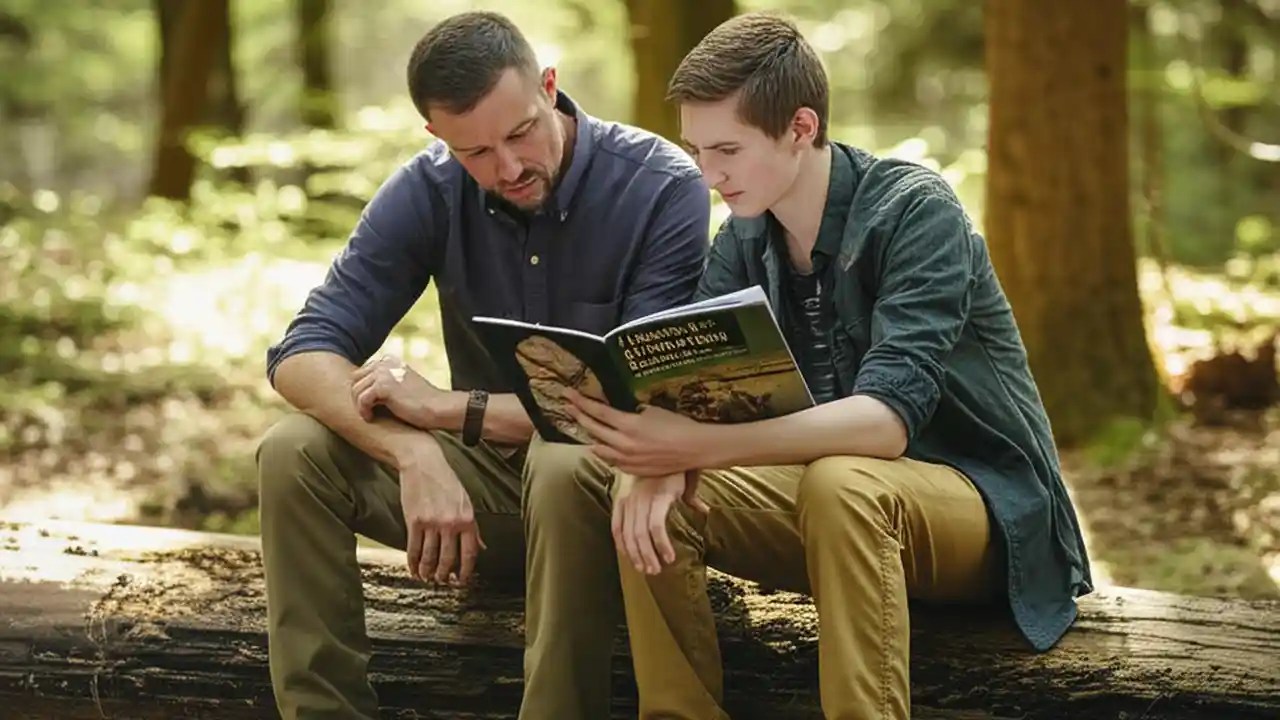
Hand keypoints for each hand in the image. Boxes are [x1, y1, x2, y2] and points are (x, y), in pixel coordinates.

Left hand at [351, 354, 446, 427]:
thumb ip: (385, 381)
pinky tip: (370, 418)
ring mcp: (384, 373)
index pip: (361, 373)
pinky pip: (361, 399)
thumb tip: (361, 389)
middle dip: (357, 396)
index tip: (366, 404)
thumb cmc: (421, 402)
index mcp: (389, 360)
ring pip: (355, 390)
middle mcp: (385, 362)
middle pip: (355, 379)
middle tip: (365, 411)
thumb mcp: (401, 384)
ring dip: (359, 405)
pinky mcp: (383, 386)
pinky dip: (363, 411)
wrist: (438, 408)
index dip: (361, 390)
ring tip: (369, 415)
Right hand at [398, 448, 485, 585]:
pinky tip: (414, 570)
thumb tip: (482, 547)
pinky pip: (413, 549)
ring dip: (428, 572)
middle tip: (442, 582)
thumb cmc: (447, 482)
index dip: (465, 571)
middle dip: (444, 575)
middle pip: (448, 559)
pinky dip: (413, 563)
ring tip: (428, 578)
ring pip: (429, 557)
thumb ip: (473, 527)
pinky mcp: (414, 521)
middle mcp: (450, 523)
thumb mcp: (466, 502)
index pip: (469, 553)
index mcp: (467, 519)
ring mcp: (431, 523)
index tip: (462, 581)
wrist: (423, 463)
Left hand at [564, 388, 704, 476]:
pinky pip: (612, 460)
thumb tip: (621, 414)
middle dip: (579, 416)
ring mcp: (627, 459)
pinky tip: (600, 447)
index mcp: (628, 425)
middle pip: (593, 429)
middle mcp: (624, 443)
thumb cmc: (678, 425)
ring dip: (590, 436)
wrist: (694, 449)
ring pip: (599, 448)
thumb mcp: (653, 411)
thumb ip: (631, 413)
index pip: (597, 412)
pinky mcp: (633, 470)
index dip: (581, 402)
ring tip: (582, 427)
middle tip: (568, 406)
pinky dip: (604, 452)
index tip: (568, 394)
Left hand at [612, 470, 706, 574]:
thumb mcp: (660, 487)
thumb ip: (667, 503)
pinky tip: (669, 556)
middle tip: (649, 571)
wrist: (676, 447)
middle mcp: (631, 499)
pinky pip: (656, 528)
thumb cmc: (669, 468)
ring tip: (658, 568)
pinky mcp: (659, 498)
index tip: (633, 562)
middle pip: (629, 537)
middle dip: (638, 557)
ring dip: (649, 556)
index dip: (623, 548)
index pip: (617, 529)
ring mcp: (643, 499)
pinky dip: (661, 545)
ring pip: (640, 536)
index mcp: (625, 497)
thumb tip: (696, 511)